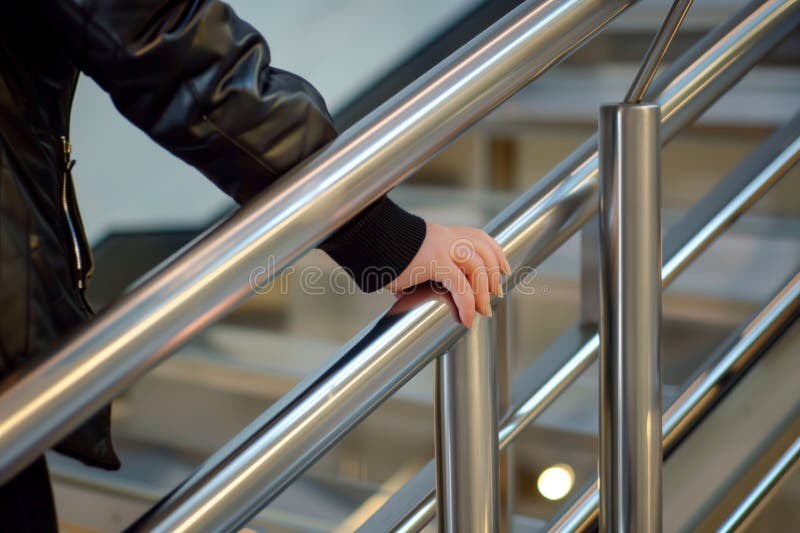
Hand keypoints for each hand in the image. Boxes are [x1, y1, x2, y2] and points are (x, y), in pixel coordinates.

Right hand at [384, 223, 510, 326]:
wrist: (367, 241)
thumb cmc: (380, 253)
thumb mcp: (409, 260)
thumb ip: (421, 270)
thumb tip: (410, 291)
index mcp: (441, 234)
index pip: (478, 237)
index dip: (495, 252)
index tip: (502, 268)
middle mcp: (445, 236)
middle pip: (484, 251)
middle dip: (494, 274)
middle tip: (495, 295)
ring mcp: (442, 246)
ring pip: (477, 269)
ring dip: (482, 293)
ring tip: (482, 311)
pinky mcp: (435, 260)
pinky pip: (460, 286)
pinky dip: (467, 304)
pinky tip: (466, 318)